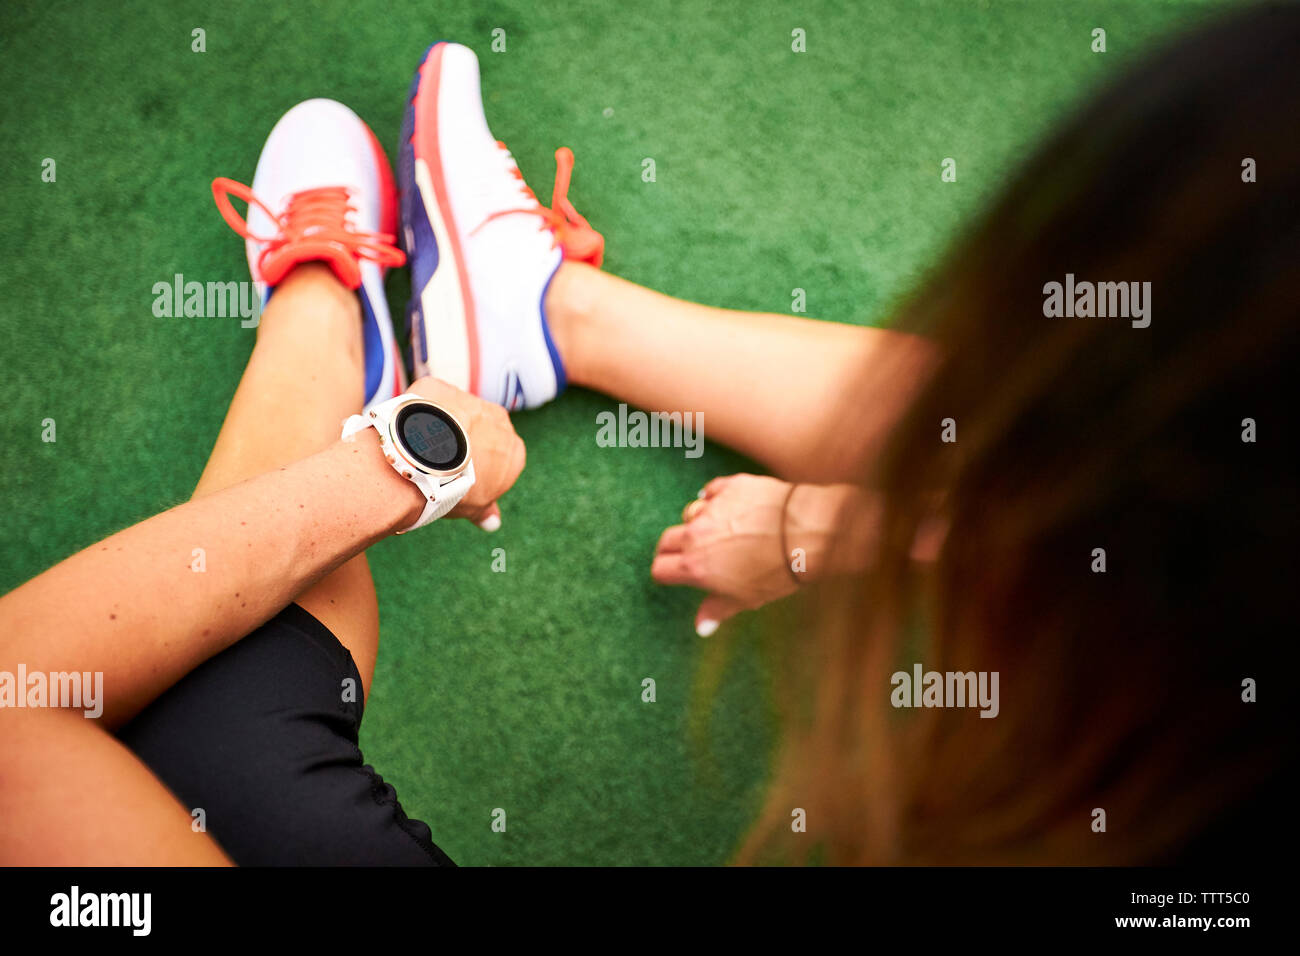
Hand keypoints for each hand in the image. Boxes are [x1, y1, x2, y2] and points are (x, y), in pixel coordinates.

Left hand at [406, 376, 525, 528]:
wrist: (423, 460)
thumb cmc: (452, 489)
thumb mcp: (472, 507)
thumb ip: (485, 511)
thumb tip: (492, 523)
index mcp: (514, 450)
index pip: (500, 458)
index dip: (481, 468)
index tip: (461, 477)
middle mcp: (499, 420)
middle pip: (483, 431)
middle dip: (464, 442)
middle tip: (439, 463)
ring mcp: (470, 399)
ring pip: (455, 412)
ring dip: (442, 424)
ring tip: (419, 446)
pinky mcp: (440, 387)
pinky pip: (429, 399)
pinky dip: (419, 411)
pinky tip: (407, 429)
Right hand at [651, 475, 879, 634]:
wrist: (807, 533)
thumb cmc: (778, 571)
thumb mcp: (747, 598)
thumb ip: (717, 610)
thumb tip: (701, 627)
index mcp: (696, 565)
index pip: (661, 569)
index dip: (665, 574)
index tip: (674, 575)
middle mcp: (697, 534)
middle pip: (666, 540)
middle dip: (673, 550)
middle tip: (687, 556)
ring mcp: (712, 507)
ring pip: (689, 513)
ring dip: (697, 523)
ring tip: (719, 532)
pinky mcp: (730, 486)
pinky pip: (711, 491)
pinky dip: (715, 499)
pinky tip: (729, 508)